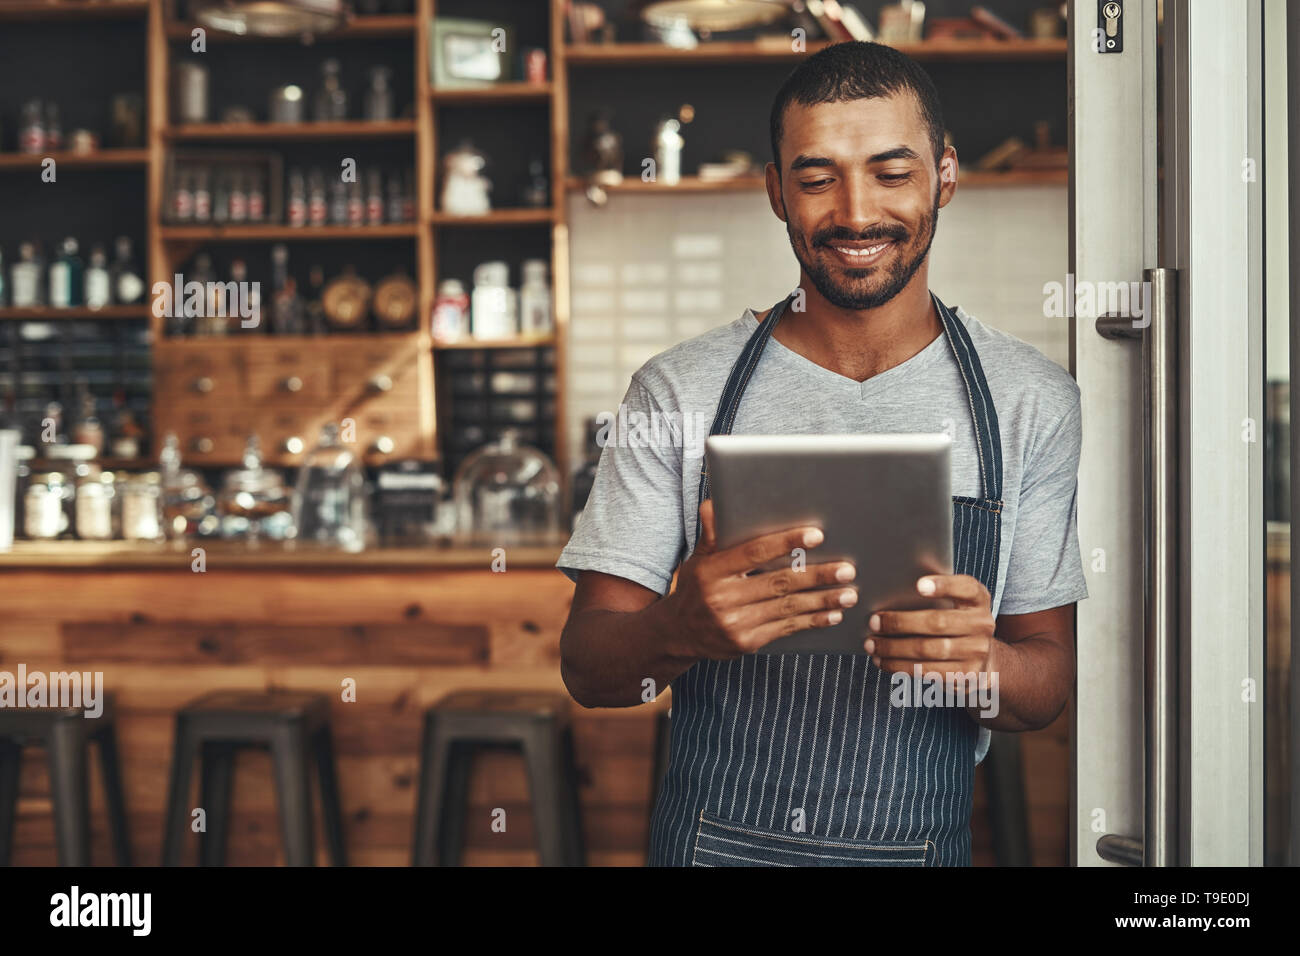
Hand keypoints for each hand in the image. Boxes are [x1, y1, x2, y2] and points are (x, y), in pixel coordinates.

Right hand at [663, 499, 857, 660]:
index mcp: (712, 571)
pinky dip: (811, 621)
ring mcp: (735, 624)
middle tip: (847, 568)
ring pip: (787, 607)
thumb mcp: (698, 559)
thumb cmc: (695, 588)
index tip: (816, 535)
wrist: (678, 634)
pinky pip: (785, 629)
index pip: (754, 553)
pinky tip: (832, 614)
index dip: (786, 543)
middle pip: (778, 582)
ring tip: (849, 592)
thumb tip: (714, 504)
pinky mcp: (747, 643)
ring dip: (822, 600)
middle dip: (817, 575)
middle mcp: (723, 598)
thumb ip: (712, 534)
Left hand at [863, 574, 997, 689]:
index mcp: (978, 599)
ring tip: (870, 644)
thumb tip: (887, 591)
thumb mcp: (955, 604)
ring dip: (893, 648)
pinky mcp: (964, 676)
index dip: (944, 585)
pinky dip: (899, 666)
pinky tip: (882, 661)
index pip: (966, 588)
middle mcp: (982, 624)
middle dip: (900, 622)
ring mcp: (976, 652)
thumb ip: (934, 595)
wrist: (982, 661)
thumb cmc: (954, 622)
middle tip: (873, 622)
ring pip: (928, 650)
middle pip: (937, 622)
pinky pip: (926, 671)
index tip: (918, 584)